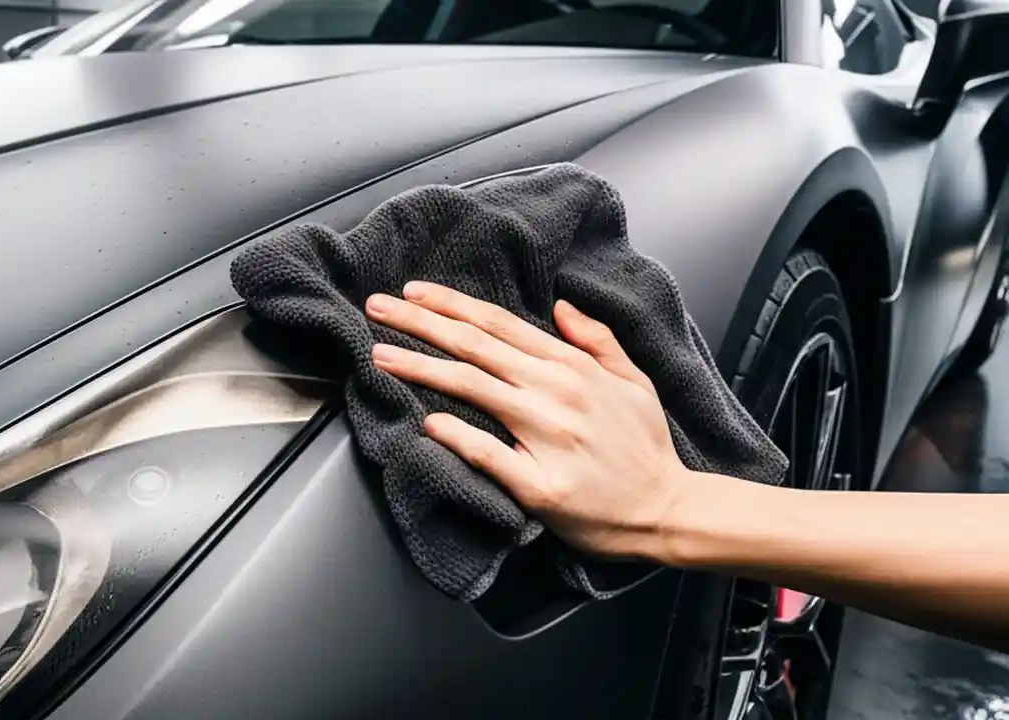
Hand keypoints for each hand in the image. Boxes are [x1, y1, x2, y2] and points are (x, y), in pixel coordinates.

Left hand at [366, 281, 692, 560]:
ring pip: (473, 388)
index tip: (413, 292)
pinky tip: (425, 421)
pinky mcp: (540, 484)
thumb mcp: (633, 380)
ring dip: (421, 367)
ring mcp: (547, 438)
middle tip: (376, 306)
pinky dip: (456, 434)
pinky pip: (489, 453)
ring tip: (380, 355)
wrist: (668, 511)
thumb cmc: (646, 448)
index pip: (499, 324)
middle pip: (475, 347)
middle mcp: (556, 393)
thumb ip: (596, 340)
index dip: (452, 305)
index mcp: (572, 367)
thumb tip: (560, 305)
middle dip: (420, 323)